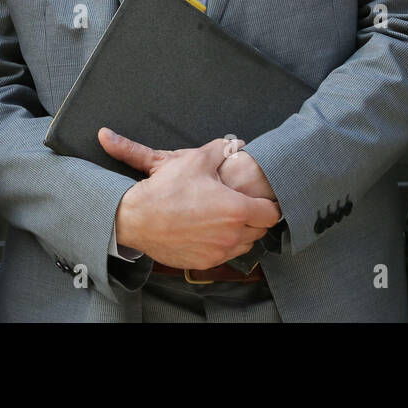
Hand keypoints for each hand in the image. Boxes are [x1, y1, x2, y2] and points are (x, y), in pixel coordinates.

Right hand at [100, 128, 280, 268]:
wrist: (136, 219)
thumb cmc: (166, 189)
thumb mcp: (195, 160)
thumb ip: (221, 149)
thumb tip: (237, 143)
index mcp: (235, 209)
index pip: (271, 214)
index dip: (269, 204)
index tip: (261, 199)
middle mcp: (231, 235)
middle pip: (260, 231)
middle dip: (255, 219)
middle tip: (242, 205)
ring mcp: (217, 252)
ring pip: (244, 246)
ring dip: (241, 233)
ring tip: (226, 218)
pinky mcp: (203, 263)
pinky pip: (224, 256)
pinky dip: (223, 245)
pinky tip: (210, 231)